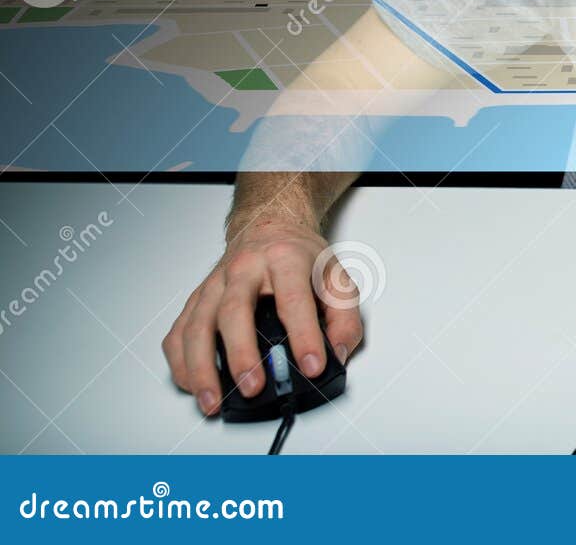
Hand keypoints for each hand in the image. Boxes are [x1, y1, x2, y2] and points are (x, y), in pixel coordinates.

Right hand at [162, 219, 364, 415]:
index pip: (294, 299)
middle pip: (234, 311)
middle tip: (253, 388)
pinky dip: (181, 364)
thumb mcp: (336, 276)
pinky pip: (179, 334)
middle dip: (242, 355)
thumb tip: (339, 354)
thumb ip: (345, 316)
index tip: (313, 366)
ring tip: (213, 402)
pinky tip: (193, 385)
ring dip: (201, 368)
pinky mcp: (196, 300)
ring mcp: (215, 284)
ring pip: (197, 326)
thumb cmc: (301, 256)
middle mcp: (245, 269)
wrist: (270, 225)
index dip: (305, 335)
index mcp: (285, 259)